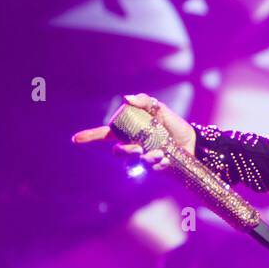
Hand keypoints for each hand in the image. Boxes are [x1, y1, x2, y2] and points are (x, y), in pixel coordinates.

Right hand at [70, 93, 196, 170]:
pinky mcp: (155, 168)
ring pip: (135, 163)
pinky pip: (152, 169)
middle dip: (125, 151)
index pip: (105, 135)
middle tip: (138, 148)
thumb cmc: (173, 124)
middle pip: (118, 152)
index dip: (90, 137)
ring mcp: (143, 159)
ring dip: (146, 158)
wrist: (193, 139)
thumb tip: (127, 98)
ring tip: (159, 153)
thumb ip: (144, 101)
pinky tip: (168, 159)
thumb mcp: (160, 109)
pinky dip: (160, 164)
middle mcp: (133, 147)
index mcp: (129, 132)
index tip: (76, 139)